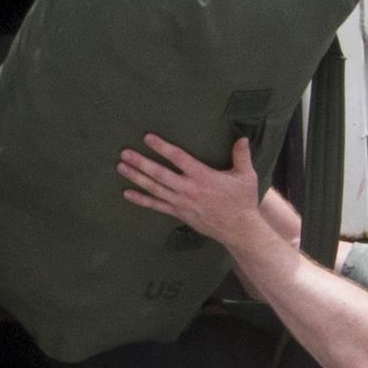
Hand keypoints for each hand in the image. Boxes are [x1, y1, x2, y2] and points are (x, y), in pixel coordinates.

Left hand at [114, 131, 291, 258]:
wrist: (239, 229)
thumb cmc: (242, 201)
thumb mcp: (246, 176)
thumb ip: (242, 155)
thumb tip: (242, 138)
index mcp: (202, 176)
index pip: (178, 158)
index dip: (162, 147)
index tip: (147, 138)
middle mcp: (188, 189)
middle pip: (159, 173)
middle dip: (141, 163)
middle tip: (124, 153)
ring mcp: (181, 202)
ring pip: (154, 188)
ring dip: (136, 177)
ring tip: (121, 167)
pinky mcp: (179, 213)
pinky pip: (156, 206)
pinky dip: (141, 200)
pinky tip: (127, 193)